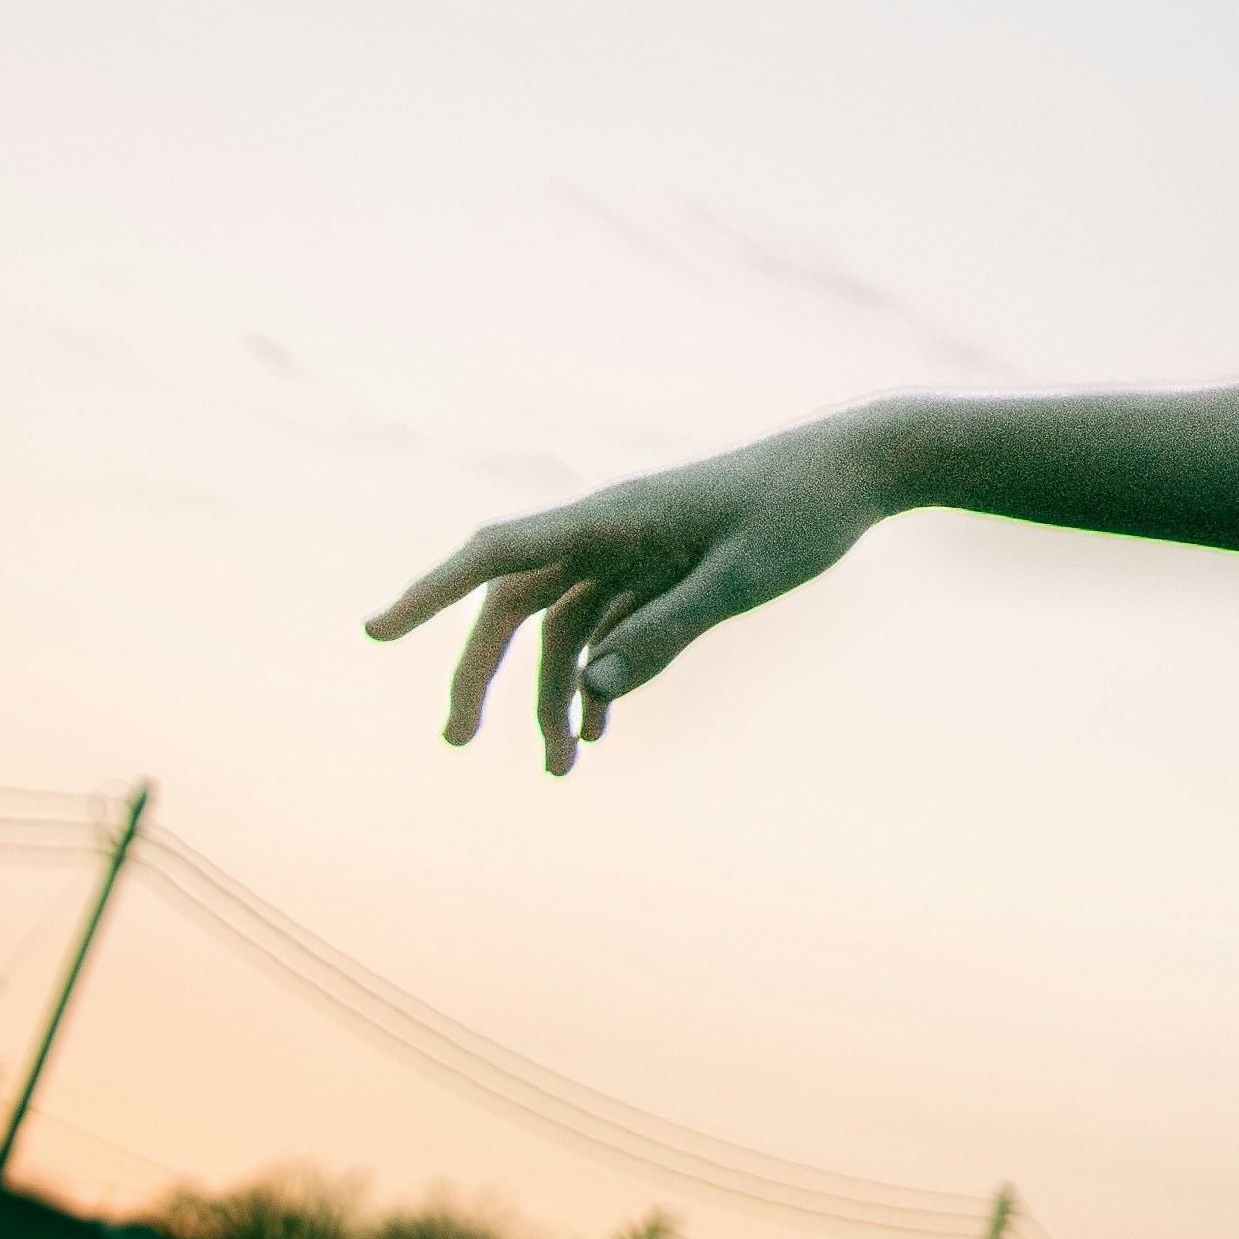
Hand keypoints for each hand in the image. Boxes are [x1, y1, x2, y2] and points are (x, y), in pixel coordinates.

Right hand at [363, 411, 907, 773]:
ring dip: (555, 694)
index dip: (432, 591)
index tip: (375, 633)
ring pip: (566, 628)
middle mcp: (612, 532)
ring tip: (562, 769)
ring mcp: (638, 552)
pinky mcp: (668, 571)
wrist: (863, 469)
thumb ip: (670, 629)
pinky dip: (600, 677)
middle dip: (484, 673)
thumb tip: (589, 687)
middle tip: (456, 741)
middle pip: (518, 603)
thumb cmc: (805, 511)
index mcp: (616, 517)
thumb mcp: (744, 577)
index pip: (499, 552)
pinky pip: (611, 628)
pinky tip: (599, 730)